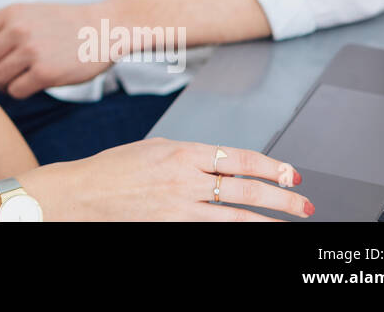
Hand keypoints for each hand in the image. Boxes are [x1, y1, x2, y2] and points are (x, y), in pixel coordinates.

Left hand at [0, 2, 109, 97]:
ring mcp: (32, 52)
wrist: (103, 29)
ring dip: (2, 85)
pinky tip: (27, 86)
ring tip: (14, 81)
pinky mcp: (46, 73)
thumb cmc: (62, 23)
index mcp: (10, 14)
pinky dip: (17, 92)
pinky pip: (16, 91)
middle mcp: (18, 30)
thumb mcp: (26, 14)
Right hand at [22, 137, 313, 220]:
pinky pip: (212, 232)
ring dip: (267, 221)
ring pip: (235, 216)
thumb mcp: (153, 149)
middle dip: (281, 198)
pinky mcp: (170, 227)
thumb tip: (223, 165)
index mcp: (180, 152)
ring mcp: (178, 208)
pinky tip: (248, 234)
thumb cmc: (111, 170)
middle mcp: (183, 179)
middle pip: (245, 189)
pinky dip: (234, 233)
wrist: (80, 193)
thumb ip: (189, 156)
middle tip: (303, 204)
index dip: (271, 167)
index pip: (239, 158)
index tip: (291, 173)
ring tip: (289, 224)